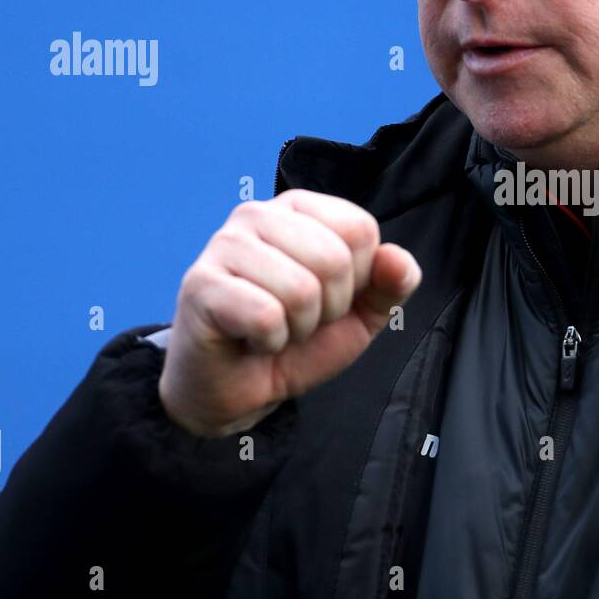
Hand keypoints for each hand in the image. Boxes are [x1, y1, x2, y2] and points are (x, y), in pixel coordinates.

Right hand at [157, 191, 421, 437]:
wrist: (240, 388)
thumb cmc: (295, 340)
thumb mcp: (359, 315)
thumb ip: (390, 285)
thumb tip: (398, 259)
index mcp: (300, 209)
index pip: (360, 229)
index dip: (357, 279)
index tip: (327, 298)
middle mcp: (258, 214)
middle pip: (334, 258)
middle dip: (328, 308)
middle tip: (297, 318)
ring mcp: (224, 245)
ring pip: (301, 289)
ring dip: (297, 327)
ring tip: (274, 328)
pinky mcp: (200, 284)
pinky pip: (265, 316)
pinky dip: (269, 342)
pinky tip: (251, 338)